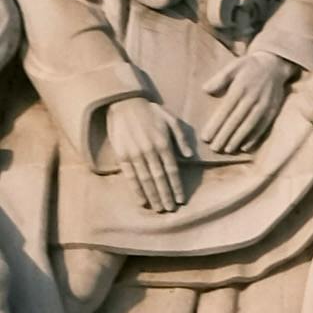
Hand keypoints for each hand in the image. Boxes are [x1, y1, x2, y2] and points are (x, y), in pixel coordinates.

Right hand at [96, 101, 190, 217]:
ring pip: (145, 180)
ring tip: (159, 208)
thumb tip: (190, 156)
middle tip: (170, 209)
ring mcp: (135, 154)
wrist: (124, 103)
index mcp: (163, 144)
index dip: (177, 187)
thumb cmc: (151, 112)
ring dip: (153, 196)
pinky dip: (137, 190)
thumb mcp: (171, 120)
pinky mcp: (122, 155)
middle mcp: (150, 151)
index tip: (181, 200)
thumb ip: (182, 139)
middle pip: (160, 179)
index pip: (172, 171)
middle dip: (166, 196)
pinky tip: (142, 201)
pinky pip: (130, 176)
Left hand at [204, 41, 297, 155]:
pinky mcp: (272, 111)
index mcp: (240, 88)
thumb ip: (220, 78)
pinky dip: (254, 137)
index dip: (215, 125)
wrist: (275, 64)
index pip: (225, 110)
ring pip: (249, 125)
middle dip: (224, 136)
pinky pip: (263, 127)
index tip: (206, 137)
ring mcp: (264, 106)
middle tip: (214, 148)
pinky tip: (245, 147)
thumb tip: (205, 90)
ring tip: (227, 150)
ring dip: (238, 139)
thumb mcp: (233, 66)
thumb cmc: (249, 66)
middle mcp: (252, 99)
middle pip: (236, 121)